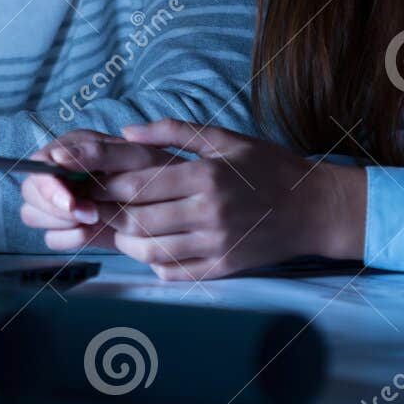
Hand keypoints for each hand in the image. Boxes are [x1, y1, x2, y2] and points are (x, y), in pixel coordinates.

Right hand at [17, 130, 177, 251]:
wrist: (174, 203)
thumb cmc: (158, 171)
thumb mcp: (134, 157)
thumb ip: (96, 152)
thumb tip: (56, 157)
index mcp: (71, 147)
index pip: (38, 164)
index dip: (48, 185)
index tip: (71, 202)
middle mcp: (60, 171)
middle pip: (30, 191)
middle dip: (55, 207)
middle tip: (90, 214)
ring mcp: (62, 199)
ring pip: (33, 215)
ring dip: (61, 223)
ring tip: (95, 221)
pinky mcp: (69, 225)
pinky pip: (50, 237)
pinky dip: (68, 238)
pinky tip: (93, 233)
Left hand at [96, 119, 364, 279]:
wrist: (314, 208)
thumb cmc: (267, 167)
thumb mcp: (224, 138)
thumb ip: (173, 132)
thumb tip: (125, 132)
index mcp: (206, 176)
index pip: (138, 185)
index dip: (105, 185)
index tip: (89, 181)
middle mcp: (209, 212)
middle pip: (138, 220)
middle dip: (108, 213)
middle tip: (93, 206)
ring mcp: (216, 244)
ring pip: (150, 250)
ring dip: (126, 242)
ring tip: (118, 227)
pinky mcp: (223, 267)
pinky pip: (175, 271)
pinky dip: (154, 262)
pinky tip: (149, 247)